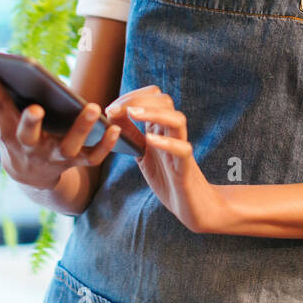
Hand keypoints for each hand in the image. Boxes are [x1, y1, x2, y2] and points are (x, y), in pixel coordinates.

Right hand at [0, 68, 120, 190]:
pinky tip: (116, 128)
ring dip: (81, 128)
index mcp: (9, 132)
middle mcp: (31, 146)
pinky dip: (105, 145)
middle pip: (29, 135)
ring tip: (92, 107)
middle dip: (30, 122)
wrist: (29, 176)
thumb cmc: (10, 137)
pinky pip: (92, 157)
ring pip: (68, 146)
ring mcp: (54, 155)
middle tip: (35, 107)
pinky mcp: (75, 162)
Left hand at [113, 91, 231, 234]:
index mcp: (161, 128)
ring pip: (177, 120)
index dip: (132, 96)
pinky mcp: (186, 168)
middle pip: (165, 102)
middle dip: (139, 100)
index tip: (111, 107)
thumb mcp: (142, 154)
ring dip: (154, 113)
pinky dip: (167, 142)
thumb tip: (111, 114)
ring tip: (133, 114)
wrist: (191, 206)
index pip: (153, 97)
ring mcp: (181, 149)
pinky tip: (150, 140)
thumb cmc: (166, 178)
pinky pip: (183, 149)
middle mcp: (172, 134)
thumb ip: (130, 135)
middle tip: (116, 109)